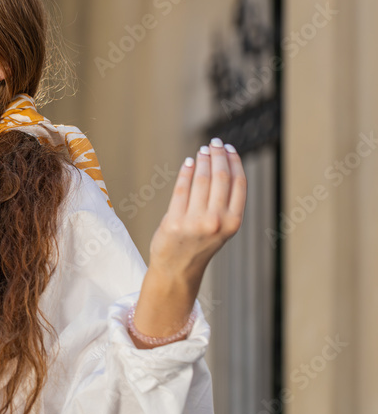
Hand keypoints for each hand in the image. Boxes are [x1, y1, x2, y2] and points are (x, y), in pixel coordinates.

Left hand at [149, 138, 246, 282]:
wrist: (177, 269)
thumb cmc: (199, 245)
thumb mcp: (221, 228)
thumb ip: (223, 203)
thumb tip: (219, 166)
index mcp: (233, 222)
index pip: (238, 183)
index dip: (234, 162)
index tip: (229, 148)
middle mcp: (217, 221)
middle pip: (220, 178)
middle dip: (217, 156)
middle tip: (214, 144)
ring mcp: (195, 222)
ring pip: (201, 180)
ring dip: (202, 161)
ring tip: (201, 151)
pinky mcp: (175, 221)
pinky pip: (181, 189)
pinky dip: (185, 172)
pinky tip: (188, 163)